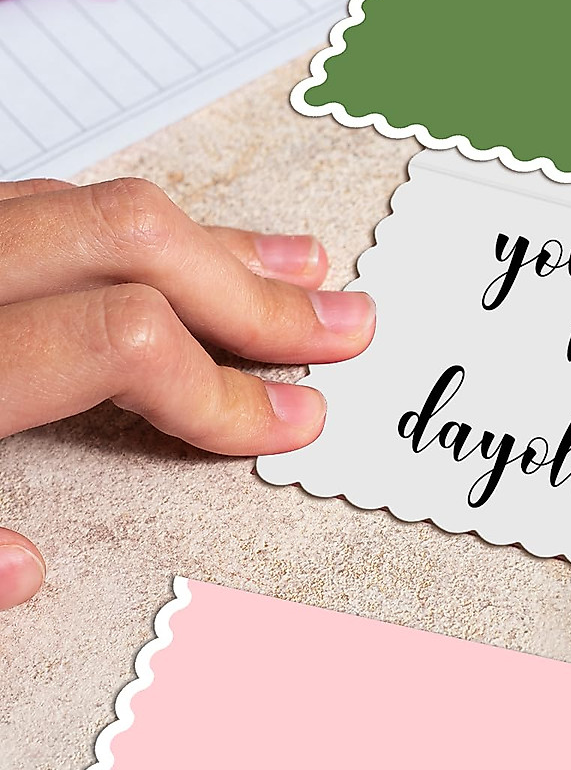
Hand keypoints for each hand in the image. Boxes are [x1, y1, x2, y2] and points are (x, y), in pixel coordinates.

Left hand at [0, 177, 375, 610]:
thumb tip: (22, 567)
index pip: (123, 342)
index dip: (224, 389)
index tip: (291, 424)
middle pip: (132, 241)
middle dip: (255, 297)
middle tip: (340, 328)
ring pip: (97, 203)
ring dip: (214, 245)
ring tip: (301, 268)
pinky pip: (55, 201)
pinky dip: (140, 229)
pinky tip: (189, 246)